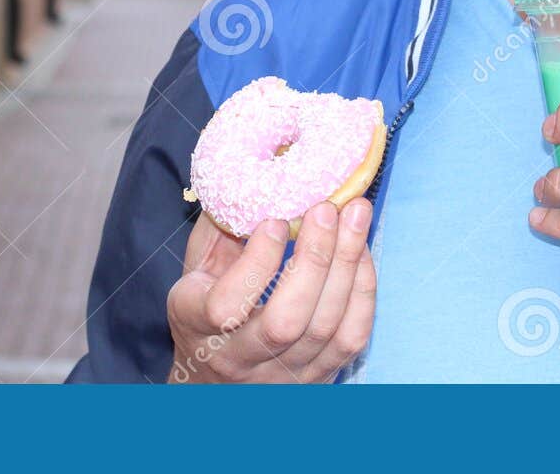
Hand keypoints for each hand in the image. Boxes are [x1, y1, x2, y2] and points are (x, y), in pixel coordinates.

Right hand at [166, 197, 375, 382]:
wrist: (213, 381)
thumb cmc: (205, 308)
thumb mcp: (196, 268)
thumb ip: (221, 231)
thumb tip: (260, 177)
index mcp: (196, 325)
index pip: (226, 308)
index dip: (256, 263)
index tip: (275, 220)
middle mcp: (237, 359)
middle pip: (285, 323)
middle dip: (314, 260)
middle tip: (327, 208)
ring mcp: (279, 376)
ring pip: (324, 329)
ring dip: (346, 266)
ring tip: (355, 216)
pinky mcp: (316, 379)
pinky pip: (350, 338)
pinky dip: (363, 291)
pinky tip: (361, 252)